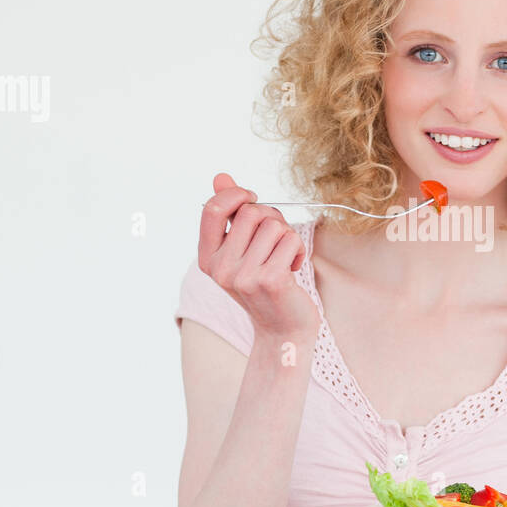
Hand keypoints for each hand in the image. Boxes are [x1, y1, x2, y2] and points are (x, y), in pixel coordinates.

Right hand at [198, 172, 319, 342]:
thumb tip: (221, 176)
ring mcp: (244, 276)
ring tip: (284, 258)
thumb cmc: (264, 285)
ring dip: (288, 237)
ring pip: (274, 225)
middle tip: (277, 239)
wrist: (282, 330)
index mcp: (208, 259)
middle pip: (251, 212)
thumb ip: (231, 215)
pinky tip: (292, 268)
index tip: (252, 197)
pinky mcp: (270, 280)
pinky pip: (291, 240)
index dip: (235, 194)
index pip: (212, 209)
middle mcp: (221, 269)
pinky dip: (298, 251)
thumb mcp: (241, 251)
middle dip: (272, 217)